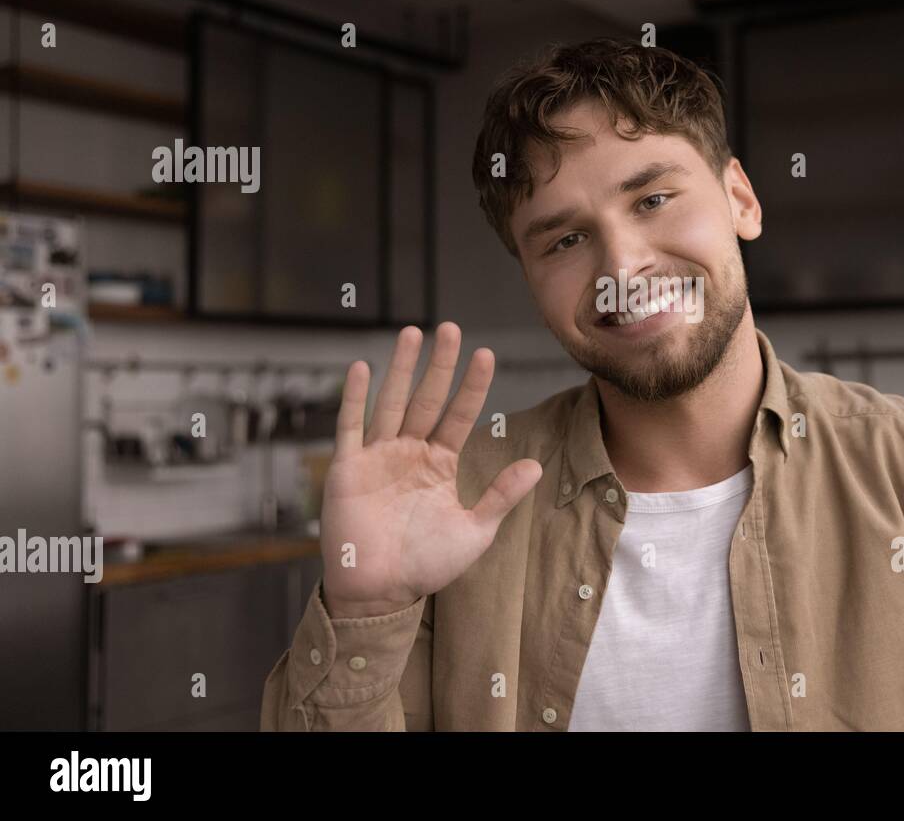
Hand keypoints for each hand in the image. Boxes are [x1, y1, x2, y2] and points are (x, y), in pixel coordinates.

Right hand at [319, 323, 541, 617]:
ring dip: (400, 368)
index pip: (459, 415)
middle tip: (450, 328)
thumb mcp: (474, 530)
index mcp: (439, 464)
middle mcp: (409, 452)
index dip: (471, 386)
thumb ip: (501, 496)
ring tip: (412, 333)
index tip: (486, 354)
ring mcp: (378, 457)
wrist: (381, 593)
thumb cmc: (426, 565)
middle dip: (439, 364)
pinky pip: (351, 426)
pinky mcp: (348, 468)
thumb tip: (536, 466)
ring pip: (391, 402)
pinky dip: (353, 397)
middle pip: (426, 399)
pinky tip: (361, 367)